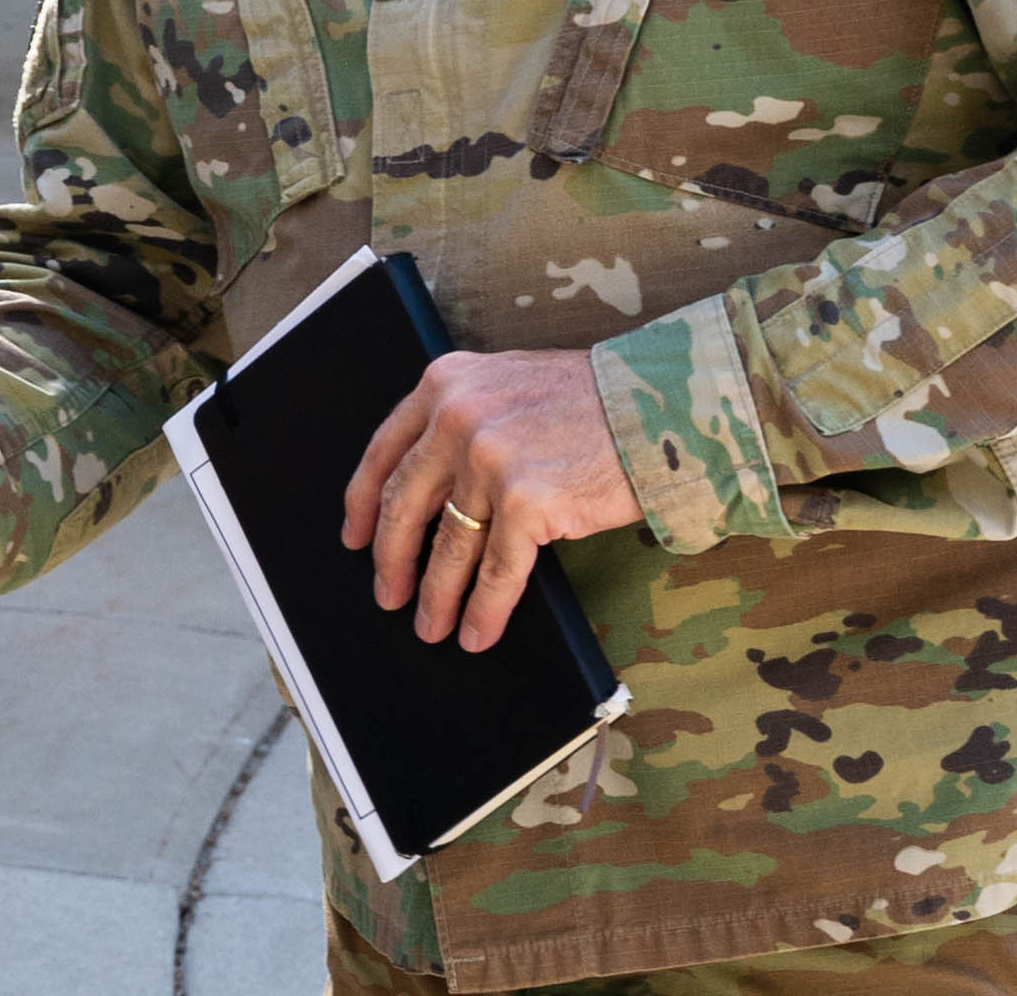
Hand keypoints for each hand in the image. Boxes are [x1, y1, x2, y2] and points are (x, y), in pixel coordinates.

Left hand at [340, 348, 639, 651]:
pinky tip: (476, 633)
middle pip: (404, 503)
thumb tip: (431, 486)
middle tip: (386, 594)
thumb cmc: (596, 399)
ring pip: (449, 545)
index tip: (354, 538)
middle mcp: (457, 416)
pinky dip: (483, 609)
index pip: (384, 451)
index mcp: (445, 383)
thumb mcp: (509, 384)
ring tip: (429, 626)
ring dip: (435, 595)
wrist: (662, 405)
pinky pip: (496, 570)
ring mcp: (488, 459)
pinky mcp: (526, 500)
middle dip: (392, 557)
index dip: (363, 503)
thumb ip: (465, 416)